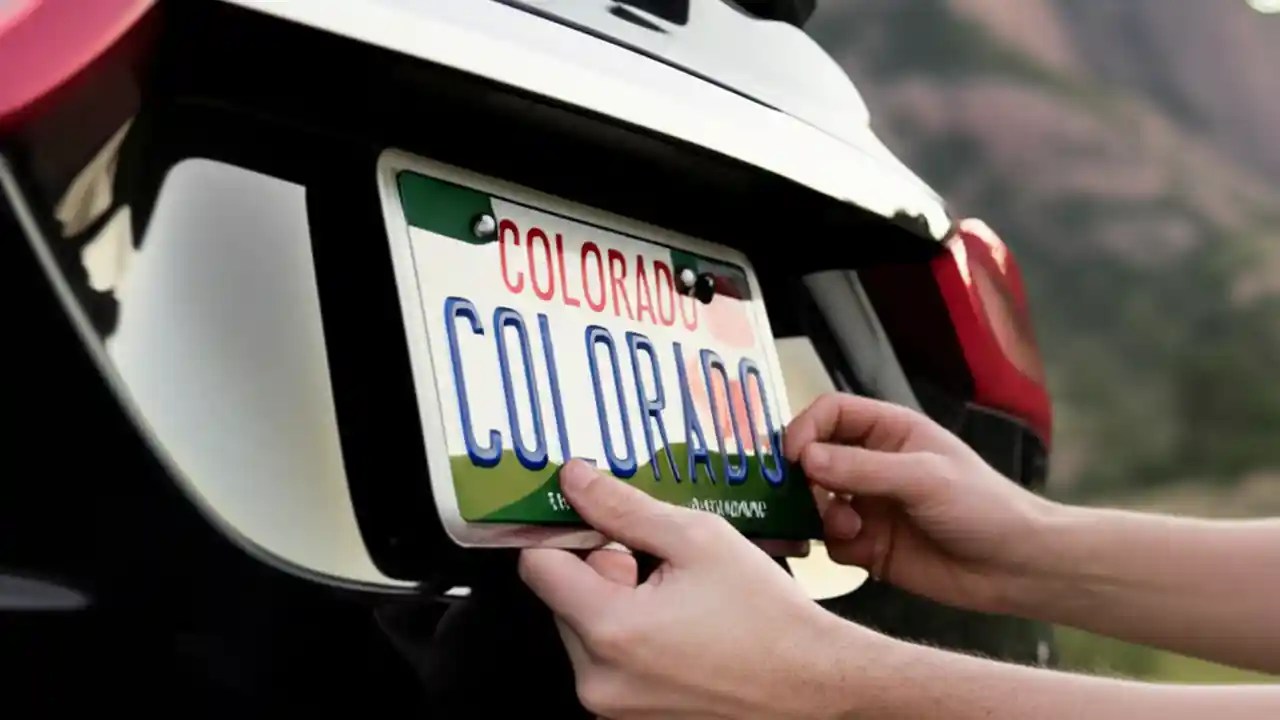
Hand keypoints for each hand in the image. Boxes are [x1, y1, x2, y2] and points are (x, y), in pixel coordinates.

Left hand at [518, 459, 883, 719]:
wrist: (814, 683)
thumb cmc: (768, 617)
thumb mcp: (697, 539)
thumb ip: (624, 507)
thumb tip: (576, 480)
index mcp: (611, 630)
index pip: (537, 567)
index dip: (562, 533)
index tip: (588, 518)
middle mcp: (599, 679)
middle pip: (560, 598)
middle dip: (599, 570)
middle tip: (655, 562)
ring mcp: (612, 705)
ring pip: (583, 628)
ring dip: (614, 603)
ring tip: (674, 597)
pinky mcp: (628, 716)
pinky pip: (606, 659)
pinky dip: (629, 636)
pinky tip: (677, 626)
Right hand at [785, 393, 1057, 614]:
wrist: (1016, 567)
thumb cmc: (984, 506)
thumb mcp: (924, 477)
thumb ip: (863, 468)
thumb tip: (805, 459)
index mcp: (890, 431)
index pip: (830, 414)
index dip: (805, 429)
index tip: (791, 456)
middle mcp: (873, 465)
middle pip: (813, 459)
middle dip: (805, 479)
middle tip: (811, 498)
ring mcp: (869, 505)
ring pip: (815, 502)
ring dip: (820, 514)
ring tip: (848, 528)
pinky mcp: (869, 546)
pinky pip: (831, 542)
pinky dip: (835, 545)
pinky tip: (862, 551)